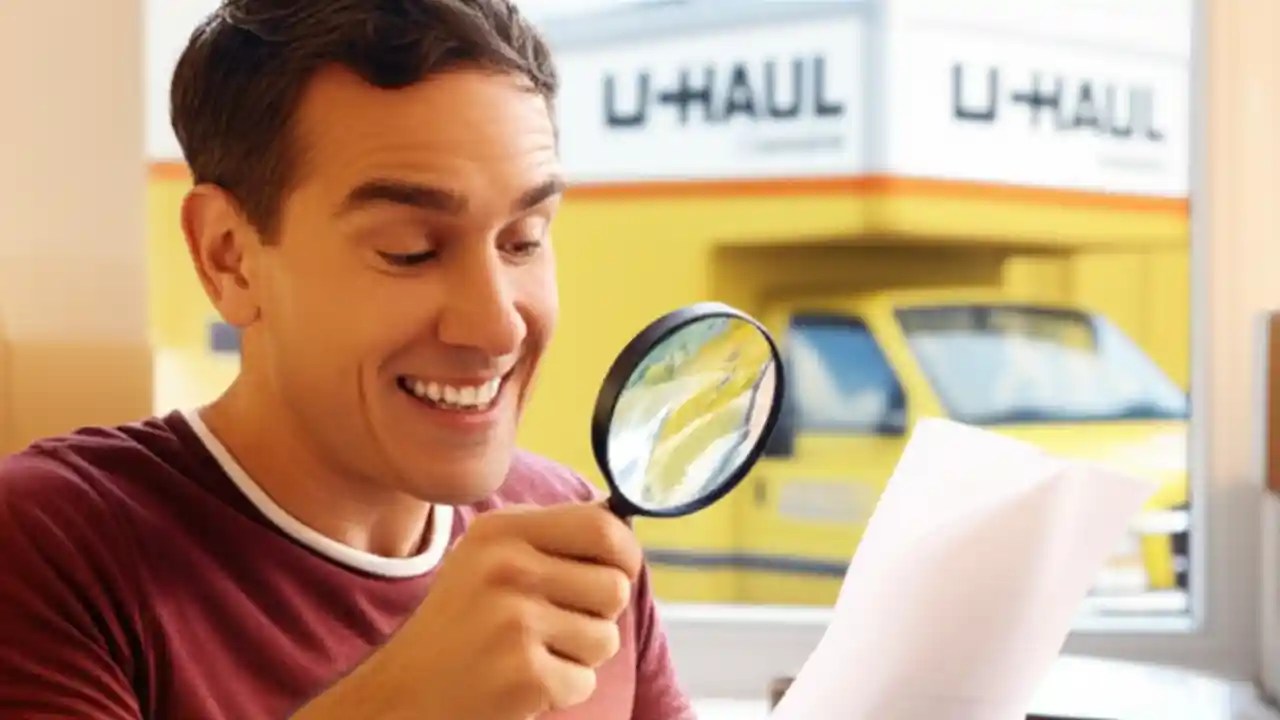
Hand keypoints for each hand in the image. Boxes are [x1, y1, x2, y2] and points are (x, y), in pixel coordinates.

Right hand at [339, 502, 643, 719]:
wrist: (402, 692)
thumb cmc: (460, 623)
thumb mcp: (488, 558)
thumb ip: (549, 538)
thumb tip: (623, 531)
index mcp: (502, 531)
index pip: (603, 527)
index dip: (625, 555)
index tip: (617, 573)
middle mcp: (508, 568)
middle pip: (614, 587)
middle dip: (599, 614)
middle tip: (554, 624)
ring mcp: (515, 621)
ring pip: (606, 638)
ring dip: (580, 655)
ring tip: (531, 652)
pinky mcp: (523, 674)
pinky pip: (584, 681)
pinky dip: (561, 690)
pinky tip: (521, 682)